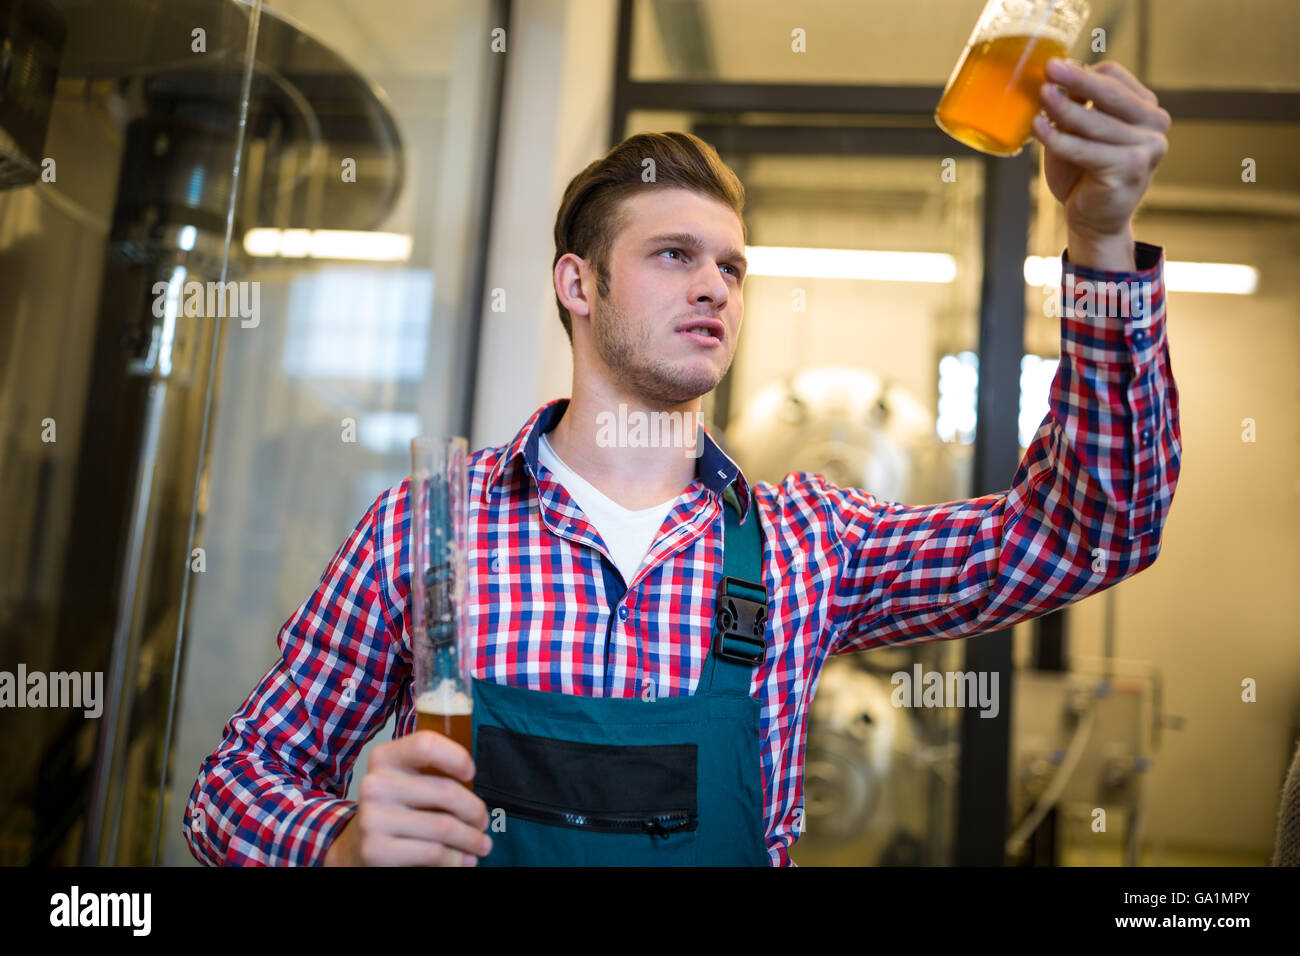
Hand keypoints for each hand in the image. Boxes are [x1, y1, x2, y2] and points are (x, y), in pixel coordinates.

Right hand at [324, 730, 492, 865]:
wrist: (357, 845)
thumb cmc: (397, 808)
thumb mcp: (406, 780)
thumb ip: (433, 771)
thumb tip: (477, 783)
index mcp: (385, 758)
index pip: (426, 745)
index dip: (456, 757)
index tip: (471, 773)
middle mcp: (375, 785)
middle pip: (445, 791)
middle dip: (474, 810)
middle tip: (483, 821)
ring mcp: (372, 819)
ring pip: (444, 826)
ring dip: (471, 839)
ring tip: (481, 844)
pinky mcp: (376, 851)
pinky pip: (433, 853)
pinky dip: (456, 859)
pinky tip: (464, 860)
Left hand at [1032, 59, 1170, 268]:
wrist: (1093, 221)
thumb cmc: (1083, 174)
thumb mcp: (1076, 133)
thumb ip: (1074, 106)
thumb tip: (1058, 75)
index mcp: (1145, 109)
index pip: (1115, 77)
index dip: (1083, 72)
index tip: (1054, 68)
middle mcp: (1155, 125)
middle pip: (1111, 92)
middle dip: (1076, 79)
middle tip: (1049, 68)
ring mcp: (1148, 147)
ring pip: (1096, 120)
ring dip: (1063, 108)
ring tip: (1040, 97)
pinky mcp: (1130, 168)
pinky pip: (1086, 148)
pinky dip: (1058, 138)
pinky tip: (1037, 128)